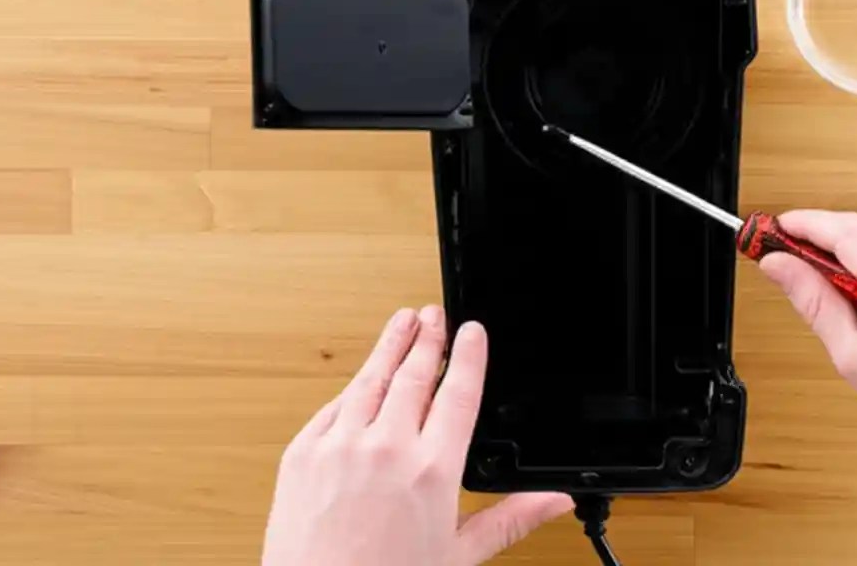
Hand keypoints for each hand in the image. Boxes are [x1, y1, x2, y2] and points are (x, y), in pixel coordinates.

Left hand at [262, 306, 571, 565]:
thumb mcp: (458, 554)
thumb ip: (508, 518)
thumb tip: (554, 500)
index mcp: (432, 471)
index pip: (458, 393)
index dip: (468, 356)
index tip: (472, 332)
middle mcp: (387, 448)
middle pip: (414, 375)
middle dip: (427, 338)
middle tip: (434, 314)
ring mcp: (340, 446)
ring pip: (370, 380)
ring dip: (389, 346)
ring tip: (402, 322)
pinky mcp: (302, 454)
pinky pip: (332, 408)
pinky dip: (352, 388)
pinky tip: (361, 379)